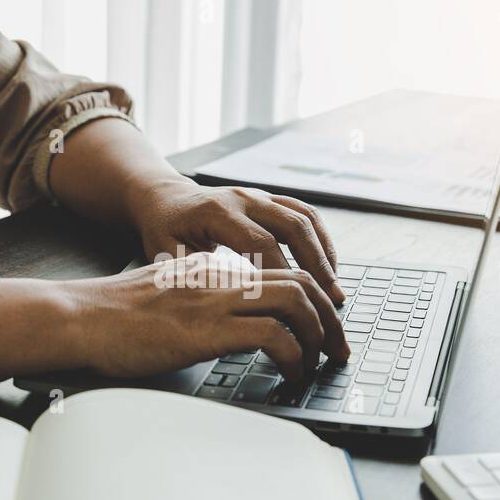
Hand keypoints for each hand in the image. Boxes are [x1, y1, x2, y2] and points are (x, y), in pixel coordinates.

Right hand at [66, 253, 350, 382]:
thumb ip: (196, 300)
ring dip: (320, 337)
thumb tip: (223, 324)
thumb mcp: (163, 296)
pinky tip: (290, 376)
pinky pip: (273, 337)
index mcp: (213, 268)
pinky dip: (294, 357)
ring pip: (297, 303)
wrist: (79, 318)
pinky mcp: (208, 330)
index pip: (281, 272)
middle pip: (302, 283)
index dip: (313, 300)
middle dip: (330, 318)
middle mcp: (222, 277)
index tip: (323, 327)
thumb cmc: (111, 317)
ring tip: (320, 365)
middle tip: (338, 350)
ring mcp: (217, 301)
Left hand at [126, 177, 345, 303]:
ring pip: (304, 218)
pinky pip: (305, 213)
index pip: (260, 243)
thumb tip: (223, 304)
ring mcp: (259, 195)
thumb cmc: (164, 230)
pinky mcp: (269, 199)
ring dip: (325, 253)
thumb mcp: (165, 254)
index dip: (282, 274)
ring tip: (335, 287)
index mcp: (216, 212)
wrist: (165, 198)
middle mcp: (243, 198)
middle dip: (316, 265)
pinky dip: (321, 239)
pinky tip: (329, 266)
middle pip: (293, 227)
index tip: (297, 304)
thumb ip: (193, 275)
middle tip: (330, 299)